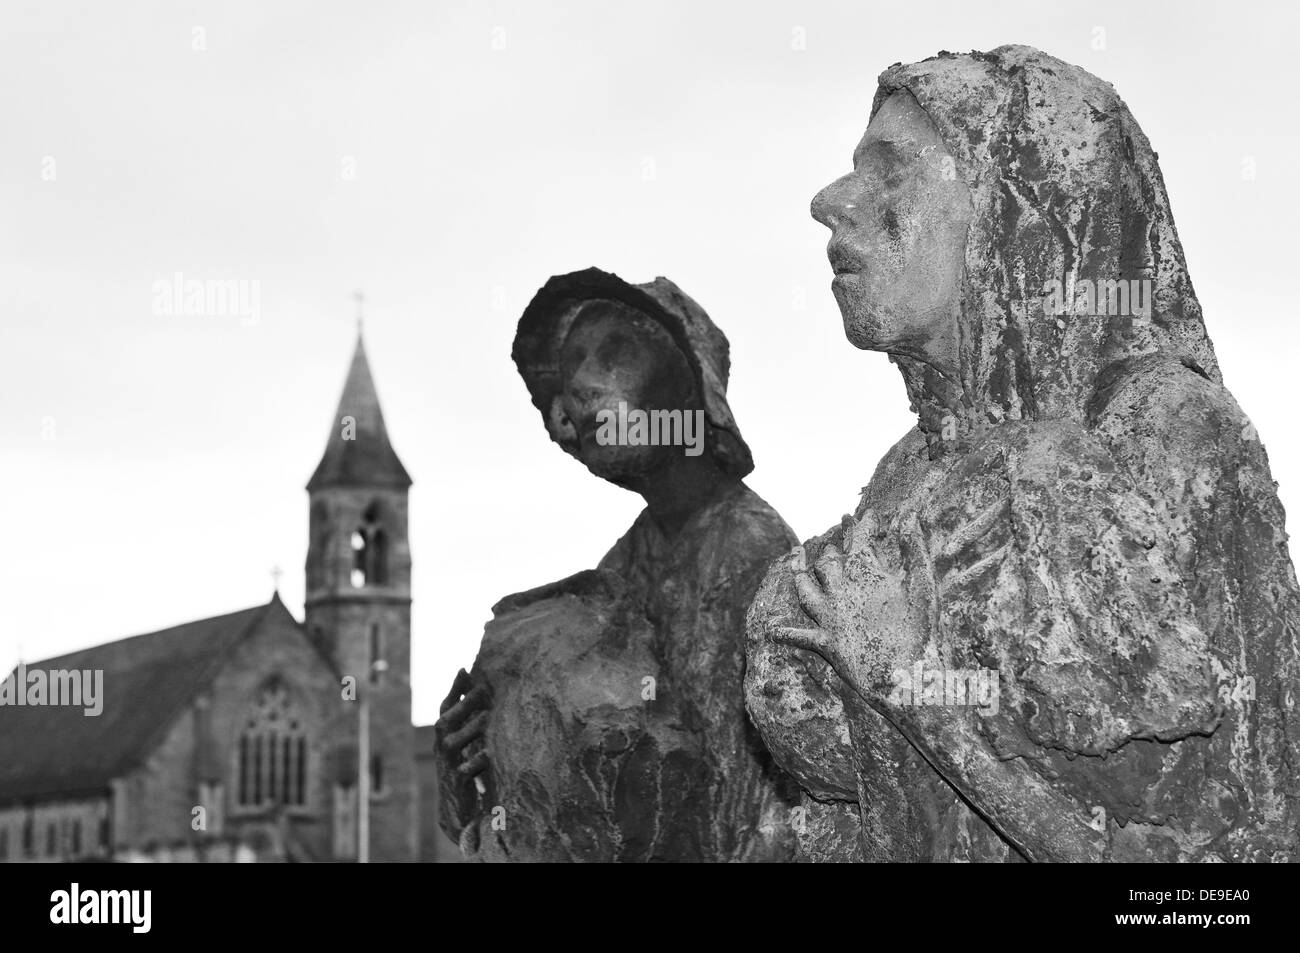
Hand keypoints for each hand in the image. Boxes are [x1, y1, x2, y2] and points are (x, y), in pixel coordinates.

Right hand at [434, 669, 491, 837]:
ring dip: (470, 729)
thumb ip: (468, 722)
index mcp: (443, 738)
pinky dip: (475, 762)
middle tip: (482, 689)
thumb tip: (479, 692)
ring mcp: (447, 766)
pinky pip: (464, 772)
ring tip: (488, 715)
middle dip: (462, 704)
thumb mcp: (463, 745)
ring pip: (453, 744)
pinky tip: (488, 754)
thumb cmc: (462, 773)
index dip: (453, 690)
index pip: (445, 709)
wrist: (456, 812)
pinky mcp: (457, 785)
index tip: (463, 669)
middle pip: (446, 722)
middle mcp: (442, 749)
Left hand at [771, 515, 913, 701]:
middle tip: (835, 532)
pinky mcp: (826, 644)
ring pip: (805, 587)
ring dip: (799, 570)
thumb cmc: (921, 632)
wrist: (905, 680)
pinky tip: (772, 630)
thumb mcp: (924, 585)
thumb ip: (914, 547)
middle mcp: (840, 592)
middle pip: (829, 560)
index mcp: (864, 575)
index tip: (864, 513)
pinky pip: (799, 636)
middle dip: (833, 543)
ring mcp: (829, 618)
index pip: (858, 539)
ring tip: (795, 556)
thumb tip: (909, 514)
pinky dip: (785, 633)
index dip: (861, 524)